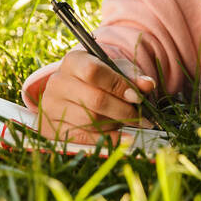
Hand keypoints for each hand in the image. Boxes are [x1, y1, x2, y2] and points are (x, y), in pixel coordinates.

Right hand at [36, 49, 157, 145]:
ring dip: (116, 124)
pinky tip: (124, 139)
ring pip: (90, 120)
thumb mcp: (116, 70)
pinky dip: (107, 140)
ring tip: (129, 123)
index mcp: (73, 61)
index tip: (138, 97)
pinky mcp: (51, 127)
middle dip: (124, 111)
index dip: (119, 85)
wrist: (75, 91)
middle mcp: (58, 82)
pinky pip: (83, 137)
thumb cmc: (100, 78)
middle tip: (143, 118)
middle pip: (95, 100)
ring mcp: (52, 105)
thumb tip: (148, 84)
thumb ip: (132, 76)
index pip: (94, 72)